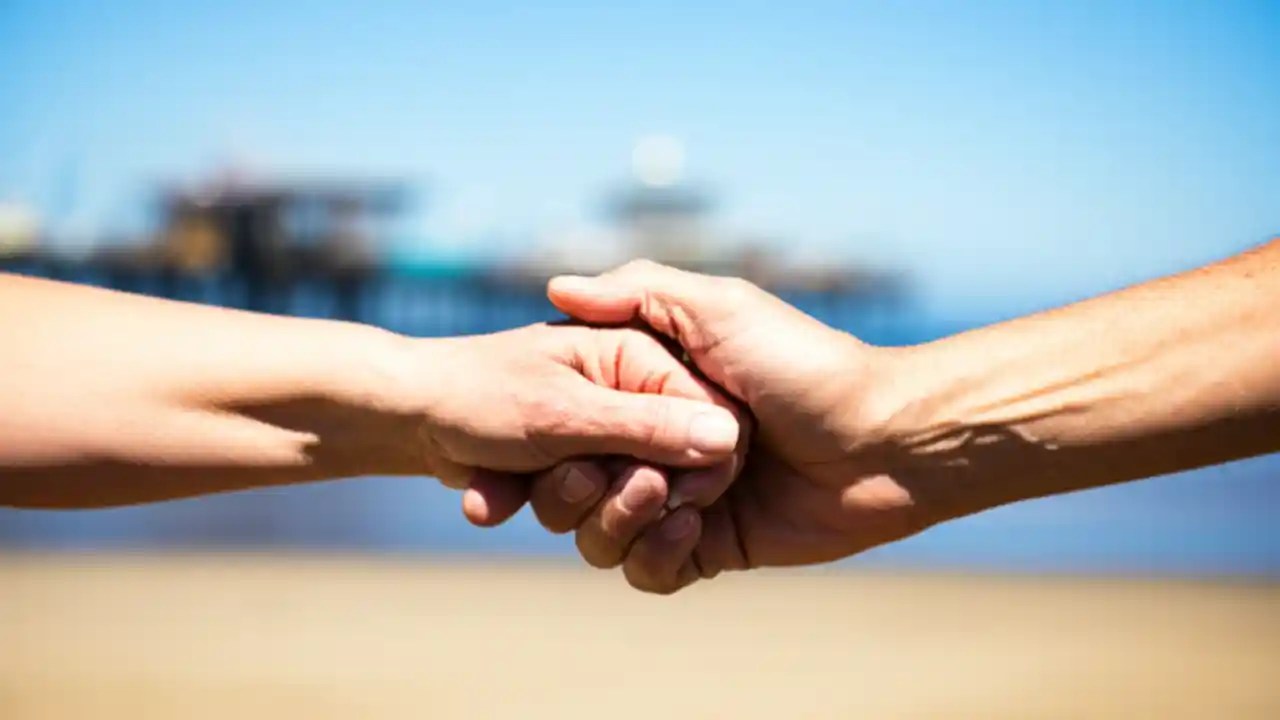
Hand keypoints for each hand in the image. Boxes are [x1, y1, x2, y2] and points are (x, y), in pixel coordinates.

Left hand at [398, 323, 743, 525]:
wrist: (405, 413)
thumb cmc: (481, 394)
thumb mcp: (566, 412)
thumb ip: (647, 427)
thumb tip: (729, 438)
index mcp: (642, 357)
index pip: (709, 422)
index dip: (687, 470)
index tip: (656, 493)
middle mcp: (632, 394)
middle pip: (668, 470)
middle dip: (611, 492)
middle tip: (569, 476)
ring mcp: (603, 434)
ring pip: (623, 500)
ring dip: (567, 503)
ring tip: (526, 475)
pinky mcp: (578, 466)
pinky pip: (585, 510)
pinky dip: (538, 507)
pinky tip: (493, 492)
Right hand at [530, 261, 928, 592]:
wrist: (881, 440)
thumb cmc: (803, 364)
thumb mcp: (719, 307)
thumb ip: (636, 291)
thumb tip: (557, 287)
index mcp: (652, 393)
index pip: (571, 420)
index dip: (543, 435)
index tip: (526, 441)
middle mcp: (658, 447)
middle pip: (572, 485)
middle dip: (574, 486)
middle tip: (590, 475)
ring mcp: (682, 500)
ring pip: (602, 534)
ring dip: (615, 520)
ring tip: (657, 495)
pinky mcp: (711, 548)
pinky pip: (652, 571)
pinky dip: (655, 555)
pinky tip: (690, 528)